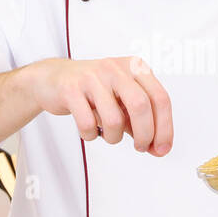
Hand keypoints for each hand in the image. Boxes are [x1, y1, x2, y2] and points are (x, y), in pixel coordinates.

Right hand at [23, 57, 172, 154]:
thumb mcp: (123, 102)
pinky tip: (89, 130)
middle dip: (145, 135)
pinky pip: (87, 123)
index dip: (165, 128)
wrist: (52, 80)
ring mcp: (92, 77)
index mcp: (135, 67)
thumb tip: (159, 149)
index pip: (160, 98)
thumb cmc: (94, 93)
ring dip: (114, 137)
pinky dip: (90, 136)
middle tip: (140, 148)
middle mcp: (116, 68)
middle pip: (141, 106)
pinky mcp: (71, 88)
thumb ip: (141, 123)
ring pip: (114, 119)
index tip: (162, 149)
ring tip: (108, 134)